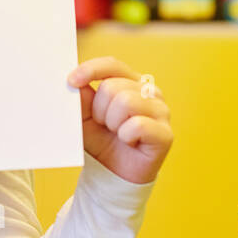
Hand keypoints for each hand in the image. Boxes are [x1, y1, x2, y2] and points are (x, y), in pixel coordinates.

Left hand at [67, 56, 172, 185]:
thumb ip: (82, 96)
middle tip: (104, 125)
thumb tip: (76, 81)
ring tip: (116, 133)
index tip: (71, 81)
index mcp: (131, 82)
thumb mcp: (84, 116)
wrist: (113, 173)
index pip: (113, 65)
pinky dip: (125, 136)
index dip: (91, 70)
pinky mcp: (165, 133)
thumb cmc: (100, 139)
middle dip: (99, 109)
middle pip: (113, 86)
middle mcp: (150, 92)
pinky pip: (137, 125)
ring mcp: (161, 111)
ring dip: (111, 123)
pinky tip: (128, 142)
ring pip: (125, 102)